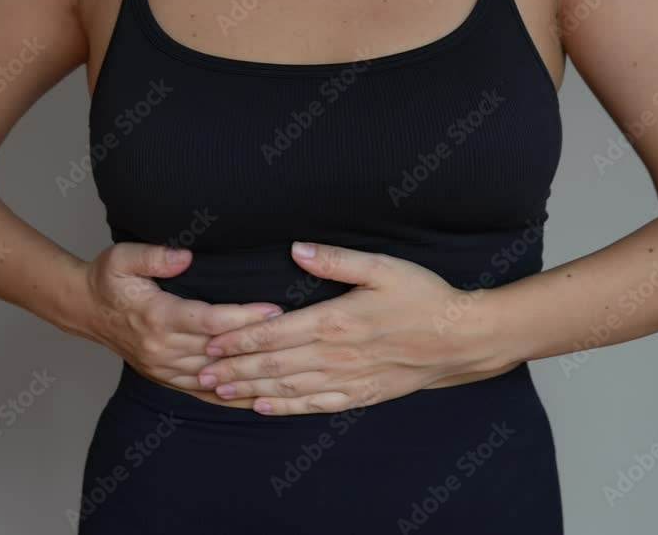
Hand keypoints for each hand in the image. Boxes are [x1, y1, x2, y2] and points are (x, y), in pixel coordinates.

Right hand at [77, 243, 283, 390]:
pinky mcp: (167, 378)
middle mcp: (163, 348)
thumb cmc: (109, 280)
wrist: (85, 310)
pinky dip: (232, 396)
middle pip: (219, 349)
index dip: (243, 316)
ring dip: (250, 374)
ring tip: (286, 371)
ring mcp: (165, 368)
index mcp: (157, 316)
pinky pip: (204, 392)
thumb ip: (154, 256)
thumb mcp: (123, 258)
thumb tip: (185, 256)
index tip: (273, 310)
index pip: (209, 320)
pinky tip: (258, 399)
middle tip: (294, 338)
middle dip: (257, 344)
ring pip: (215, 375)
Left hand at [196, 242, 507, 414]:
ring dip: (249, 390)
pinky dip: (285, 408)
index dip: (237, 338)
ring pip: (287, 388)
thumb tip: (297, 249)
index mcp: (334, 321)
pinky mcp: (361, 395)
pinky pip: (315, 405)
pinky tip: (263, 408)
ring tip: (218, 391)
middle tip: (197, 372)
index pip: (273, 332)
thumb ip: (336, 259)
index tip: (208, 340)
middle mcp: (335, 355)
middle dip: (231, 369)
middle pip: (272, 365)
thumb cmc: (424, 298)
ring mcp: (347, 379)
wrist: (460, 339)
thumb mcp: (383, 268)